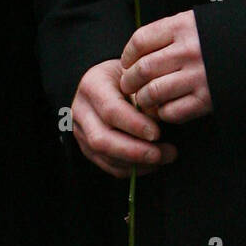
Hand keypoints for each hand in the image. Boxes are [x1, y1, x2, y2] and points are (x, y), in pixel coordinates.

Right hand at [71, 59, 176, 178]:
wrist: (108, 81)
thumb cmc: (128, 77)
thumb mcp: (137, 76)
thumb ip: (145, 96)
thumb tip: (157, 121)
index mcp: (92, 85)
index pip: (111, 110)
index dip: (135, 125)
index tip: (157, 133)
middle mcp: (81, 110)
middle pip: (102, 139)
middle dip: (135, 151)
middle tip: (163, 153)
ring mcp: (80, 131)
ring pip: (104, 156)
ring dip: (137, 163)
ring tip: (165, 157)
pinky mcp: (87, 147)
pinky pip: (107, 165)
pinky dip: (131, 169)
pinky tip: (152, 164)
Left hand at [119, 10, 212, 123]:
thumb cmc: (227, 34)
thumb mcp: (198, 21)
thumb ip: (171, 33)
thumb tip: (139, 53)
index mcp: (183, 26)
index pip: (140, 41)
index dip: (127, 55)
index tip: (126, 63)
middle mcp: (188, 51)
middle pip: (143, 69)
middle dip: (130, 81)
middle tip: (128, 86)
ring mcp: (198, 76)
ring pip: (153, 93)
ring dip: (143, 99)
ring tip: (143, 100)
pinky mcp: (208, 99)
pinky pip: (173, 112)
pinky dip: (163, 113)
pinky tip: (164, 110)